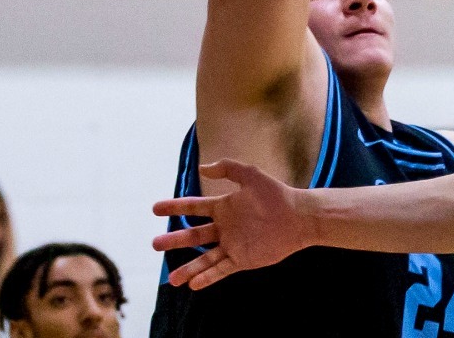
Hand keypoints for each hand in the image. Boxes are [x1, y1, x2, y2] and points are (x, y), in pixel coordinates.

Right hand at [151, 159, 311, 288]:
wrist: (299, 217)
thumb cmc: (277, 194)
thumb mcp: (251, 175)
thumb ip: (227, 169)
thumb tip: (202, 168)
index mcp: (223, 207)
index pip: (193, 207)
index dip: (175, 207)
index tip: (155, 208)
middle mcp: (224, 227)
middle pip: (193, 236)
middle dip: (174, 241)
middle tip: (154, 244)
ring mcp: (232, 245)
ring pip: (204, 258)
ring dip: (188, 268)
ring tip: (171, 279)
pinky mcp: (243, 259)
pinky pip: (221, 269)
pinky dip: (207, 277)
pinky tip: (194, 284)